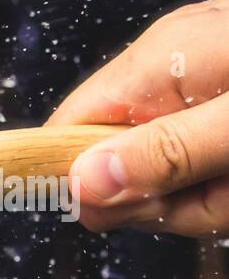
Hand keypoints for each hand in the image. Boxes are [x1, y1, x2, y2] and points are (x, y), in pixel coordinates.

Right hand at [49, 0, 228, 235]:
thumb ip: (166, 156)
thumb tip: (79, 183)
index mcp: (156, 61)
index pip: (65, 130)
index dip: (81, 184)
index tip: (118, 217)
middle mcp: (168, 67)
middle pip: (121, 164)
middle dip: (171, 199)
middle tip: (225, 190)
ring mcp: (199, 79)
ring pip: (168, 172)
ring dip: (212, 194)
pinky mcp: (219, 95)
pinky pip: (199, 159)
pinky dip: (228, 182)